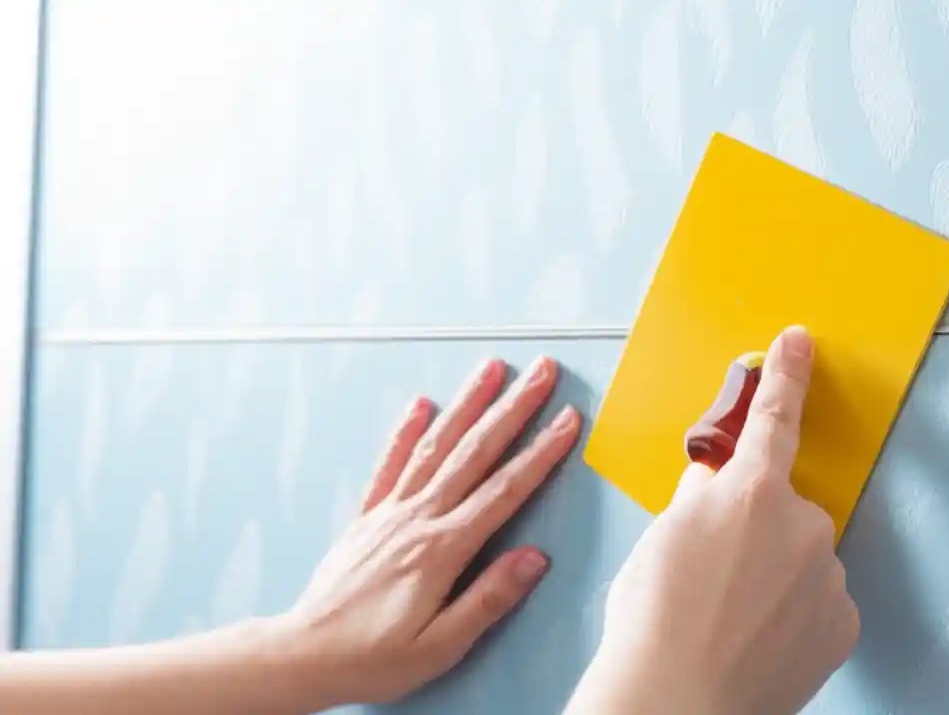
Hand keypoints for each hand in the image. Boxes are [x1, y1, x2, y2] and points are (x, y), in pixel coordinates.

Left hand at [277, 356, 580, 707]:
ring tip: (492, 369)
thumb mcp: (441, 646)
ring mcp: (390, 513)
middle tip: (541, 373)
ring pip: (437, 445)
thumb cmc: (372, 658)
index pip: (504, 491)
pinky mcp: (367, 517)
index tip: (566, 422)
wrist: (304, 655)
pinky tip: (423, 404)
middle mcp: (417, 519)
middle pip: (476, 451)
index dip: (540, 453)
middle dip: (513, 407)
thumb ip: (489, 598)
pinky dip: (407, 430)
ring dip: (468, 403)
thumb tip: (534, 559)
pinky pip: (391, 463)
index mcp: (442, 550)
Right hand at [567, 327, 858, 714]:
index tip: (800, 342)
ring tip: (729, 614)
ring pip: (802, 556)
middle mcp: (803, 525)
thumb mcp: (662, 537)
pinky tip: (757, 634)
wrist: (675, 701)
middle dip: (755, 525)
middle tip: (713, 569)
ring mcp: (828, 576)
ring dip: (775, 572)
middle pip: (782, 506)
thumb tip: (714, 480)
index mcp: (752, 492)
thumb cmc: (653, 621)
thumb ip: (698, 495)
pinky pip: (819, 598)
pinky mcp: (842, 622)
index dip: (786, 374)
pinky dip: (794, 610)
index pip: (774, 417)